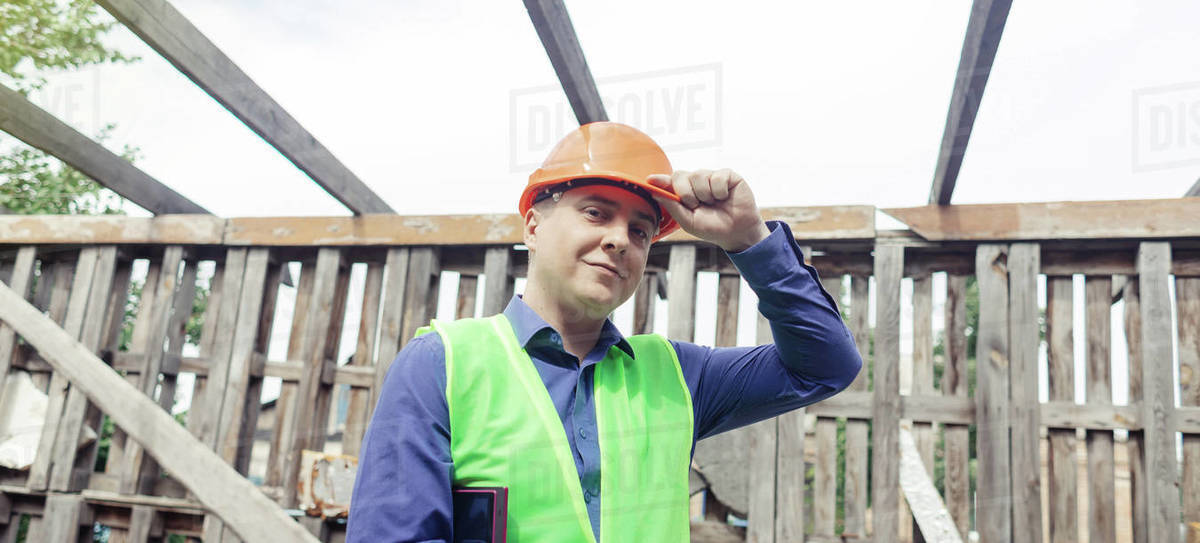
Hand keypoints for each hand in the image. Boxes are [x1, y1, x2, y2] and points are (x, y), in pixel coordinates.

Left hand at [647, 169, 770, 252]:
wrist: (737, 232)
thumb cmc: (712, 227)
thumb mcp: (688, 222)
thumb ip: (673, 207)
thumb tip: (656, 193)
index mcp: (684, 192)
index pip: (668, 182)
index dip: (659, 180)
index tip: (650, 180)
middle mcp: (695, 181)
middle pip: (680, 175)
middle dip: (686, 193)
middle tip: (696, 205)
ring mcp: (710, 176)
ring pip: (698, 175)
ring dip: (705, 194)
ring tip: (714, 203)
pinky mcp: (727, 175)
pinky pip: (716, 177)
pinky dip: (719, 191)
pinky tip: (724, 197)